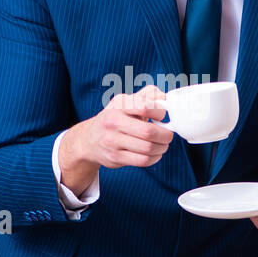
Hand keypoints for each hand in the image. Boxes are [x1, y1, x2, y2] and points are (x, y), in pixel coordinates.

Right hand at [58, 85, 174, 195]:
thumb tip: (166, 98)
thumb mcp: (126, 101)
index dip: (160, 112)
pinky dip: (155, 158)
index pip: (145, 106)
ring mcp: (113, 141)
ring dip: (162, 147)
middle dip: (165, 135)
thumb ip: (147, 95)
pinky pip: (143, 160)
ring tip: (162, 144)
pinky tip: (155, 153)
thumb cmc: (114, 118)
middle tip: (168, 134)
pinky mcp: (115, 158)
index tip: (162, 116)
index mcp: (119, 105)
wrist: (89, 139)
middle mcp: (113, 122)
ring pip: (148, 148)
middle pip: (148, 131)